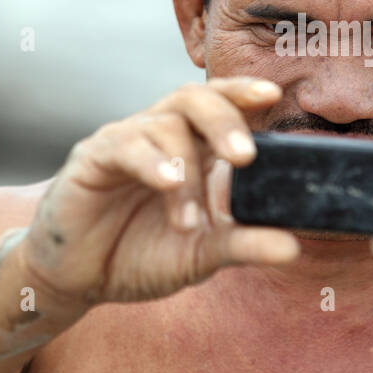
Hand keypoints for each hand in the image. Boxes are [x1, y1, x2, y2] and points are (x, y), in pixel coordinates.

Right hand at [19, 78, 298, 308]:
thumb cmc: (140, 255)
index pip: (222, 104)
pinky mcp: (92, 158)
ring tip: (191, 221)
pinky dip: (152, 163)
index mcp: (192, 147)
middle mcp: (160, 134)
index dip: (244, 92)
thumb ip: (244, 245)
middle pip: (194, 99)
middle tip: (244, 157)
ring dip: (186, 171)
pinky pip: (126, 145)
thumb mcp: (200, 254)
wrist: (78, 280)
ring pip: (164, 126)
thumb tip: (294, 247)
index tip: (273, 96)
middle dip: (224, 121)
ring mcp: (126, 141)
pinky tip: (168, 184)